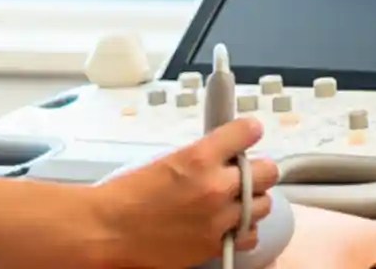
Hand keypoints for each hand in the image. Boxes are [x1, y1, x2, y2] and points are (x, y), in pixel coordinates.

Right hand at [89, 117, 277, 267]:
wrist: (108, 230)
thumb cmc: (126, 196)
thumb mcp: (165, 160)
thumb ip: (199, 157)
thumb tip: (221, 155)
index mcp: (199, 157)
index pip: (246, 132)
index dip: (248, 131)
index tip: (249, 132)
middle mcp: (215, 187)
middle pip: (267, 172)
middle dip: (258, 169)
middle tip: (247, 171)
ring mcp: (219, 218)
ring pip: (263, 205)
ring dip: (254, 200)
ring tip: (237, 200)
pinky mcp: (215, 244)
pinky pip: (250, 235)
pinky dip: (245, 229)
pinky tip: (232, 224)